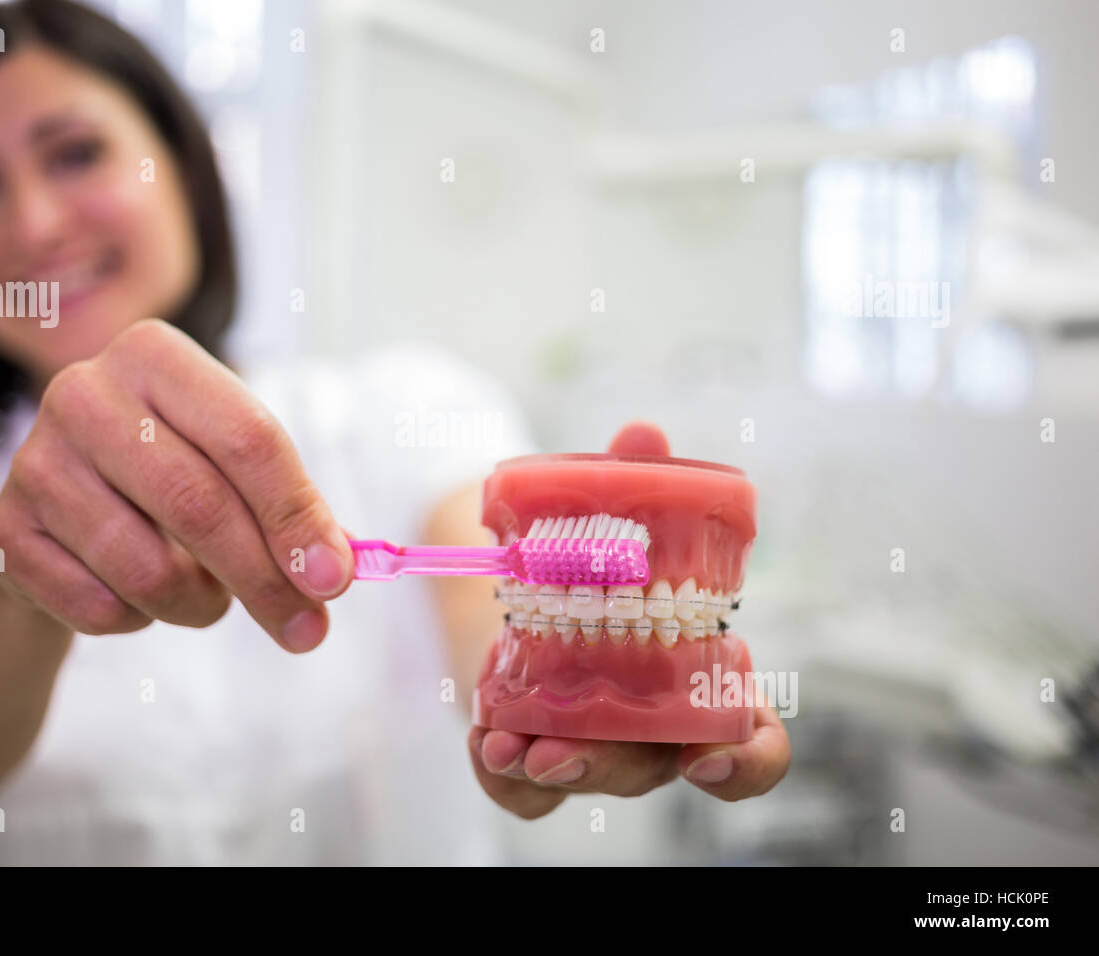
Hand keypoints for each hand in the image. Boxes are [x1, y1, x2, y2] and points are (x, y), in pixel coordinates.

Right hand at [0, 318, 352, 649]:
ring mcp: (32, 463)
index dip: (296, 515)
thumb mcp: (231, 471)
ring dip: (200, 605)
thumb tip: (336, 571)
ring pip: (147, 570)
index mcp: (154, 356)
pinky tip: (133, 592)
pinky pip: (99, 608)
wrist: (52, 520)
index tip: (336, 580)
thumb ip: (290, 510)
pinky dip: (138, 620)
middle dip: (264, 580)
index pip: (247, 438)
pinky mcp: (1, 537)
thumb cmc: (166, 482)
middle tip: (306, 630)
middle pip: (198, 504)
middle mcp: (83, 394)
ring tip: (206, 595)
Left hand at [467, 420, 788, 818]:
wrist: (536, 604)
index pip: (755, 745)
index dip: (746, 764)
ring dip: (545, 770)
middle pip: (653, 766)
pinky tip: (480, 736)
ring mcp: (602, 751)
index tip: (706, 758)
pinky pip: (528, 796)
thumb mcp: (621, 527)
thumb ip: (639, 486)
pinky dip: (501, 775)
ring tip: (503, 743)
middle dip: (608, 763)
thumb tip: (641, 434)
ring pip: (587, 780)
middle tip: (557, 749)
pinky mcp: (543, 762)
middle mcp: (658, 728)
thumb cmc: (606, 572)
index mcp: (703, 681)